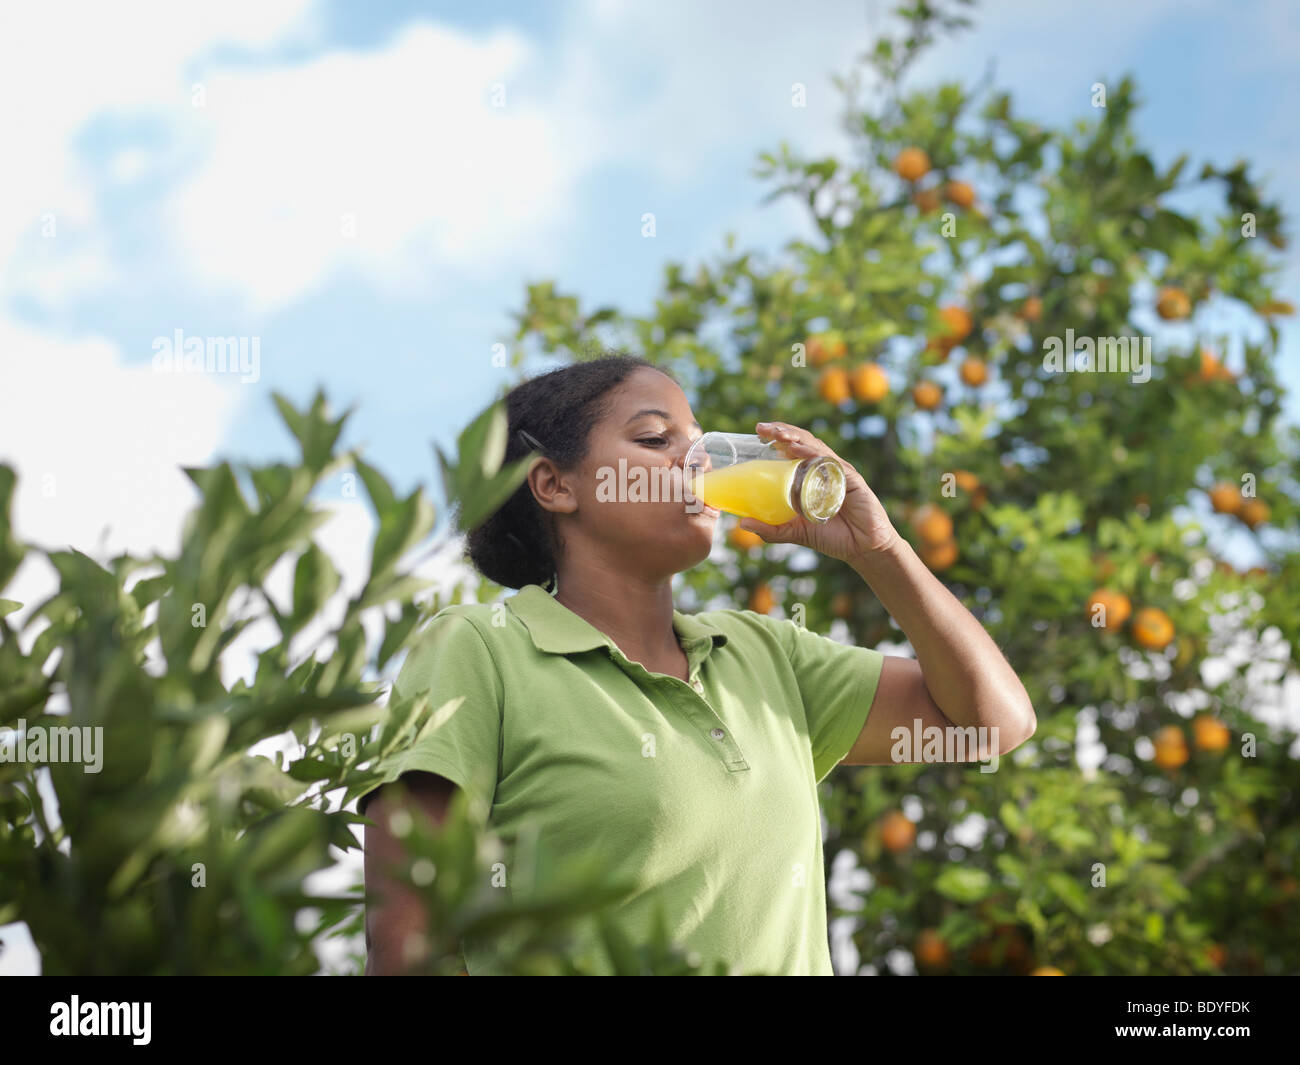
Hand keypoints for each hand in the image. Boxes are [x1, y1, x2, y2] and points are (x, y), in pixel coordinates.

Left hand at [737, 421, 899, 562]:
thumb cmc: (832, 538)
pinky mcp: (850, 479)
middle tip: (762, 428)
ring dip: (795, 437)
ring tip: (777, 433)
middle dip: (782, 431)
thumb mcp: (796, 533)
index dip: (776, 438)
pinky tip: (798, 449)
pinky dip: (813, 454)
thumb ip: (772, 529)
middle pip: (802, 442)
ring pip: (815, 447)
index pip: (792, 450)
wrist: (863, 549)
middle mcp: (824, 469)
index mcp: (810, 476)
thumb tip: (742, 523)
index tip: (757, 432)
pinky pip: (830, 462)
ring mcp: (838, 472)